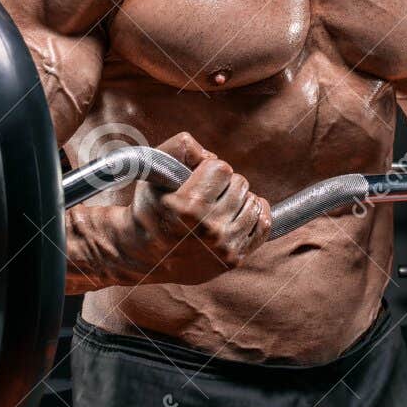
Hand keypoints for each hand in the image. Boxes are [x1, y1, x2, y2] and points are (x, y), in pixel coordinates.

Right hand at [129, 133, 272, 283]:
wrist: (143, 255)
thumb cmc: (149, 208)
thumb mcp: (153, 172)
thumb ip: (179, 148)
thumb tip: (211, 155)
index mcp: (187, 207)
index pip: (222, 168)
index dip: (208, 169)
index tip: (197, 179)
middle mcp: (207, 229)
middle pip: (240, 184)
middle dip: (224, 184)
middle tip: (206, 194)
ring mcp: (223, 247)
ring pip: (253, 203)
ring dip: (238, 200)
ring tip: (218, 206)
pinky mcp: (234, 258)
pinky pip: (263, 224)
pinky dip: (255, 214)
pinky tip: (237, 214)